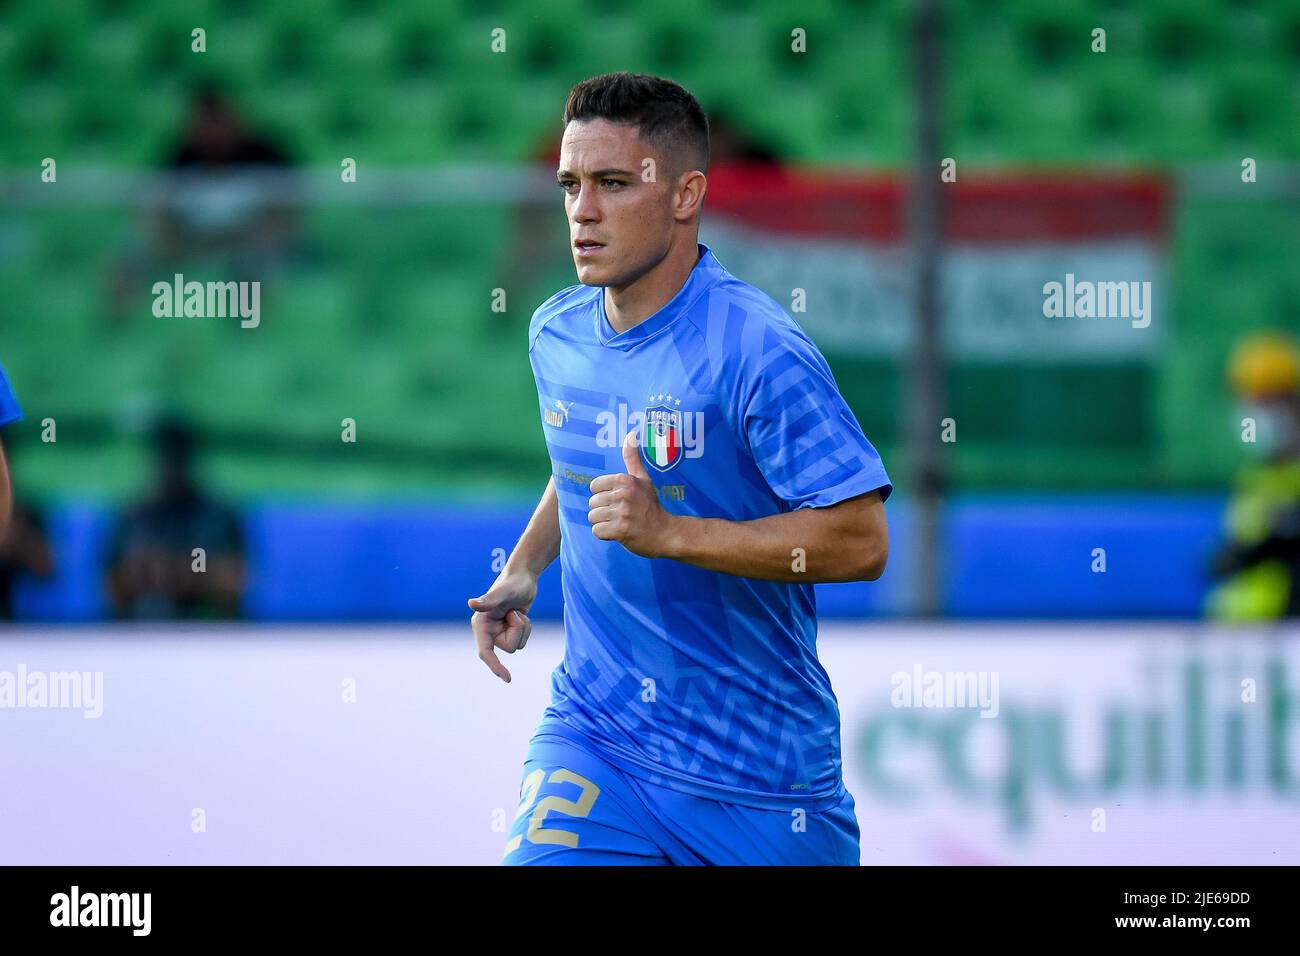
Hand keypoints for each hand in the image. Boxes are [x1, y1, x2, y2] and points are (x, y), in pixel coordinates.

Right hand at [467, 569, 538, 682]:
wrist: (523, 576)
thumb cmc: (513, 582)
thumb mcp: (504, 591)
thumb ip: (489, 600)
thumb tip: (472, 603)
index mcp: (480, 624)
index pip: (485, 652)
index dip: (495, 666)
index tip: (508, 678)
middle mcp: (487, 630)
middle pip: (508, 648)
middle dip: (518, 632)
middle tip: (515, 613)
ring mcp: (498, 631)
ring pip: (516, 645)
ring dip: (523, 629)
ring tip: (518, 612)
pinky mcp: (508, 630)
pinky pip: (522, 639)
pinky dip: (526, 628)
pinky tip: (521, 615)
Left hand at [587, 431, 674, 557]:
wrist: (666, 533)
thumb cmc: (651, 506)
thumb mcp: (643, 479)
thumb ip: (633, 458)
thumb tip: (630, 434)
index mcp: (625, 480)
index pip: (594, 486)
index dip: (604, 495)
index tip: (619, 501)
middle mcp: (623, 494)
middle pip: (592, 503)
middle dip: (603, 511)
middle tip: (621, 514)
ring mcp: (622, 513)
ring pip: (593, 517)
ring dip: (604, 523)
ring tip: (619, 523)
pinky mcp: (620, 530)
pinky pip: (597, 531)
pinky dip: (605, 535)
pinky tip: (618, 533)